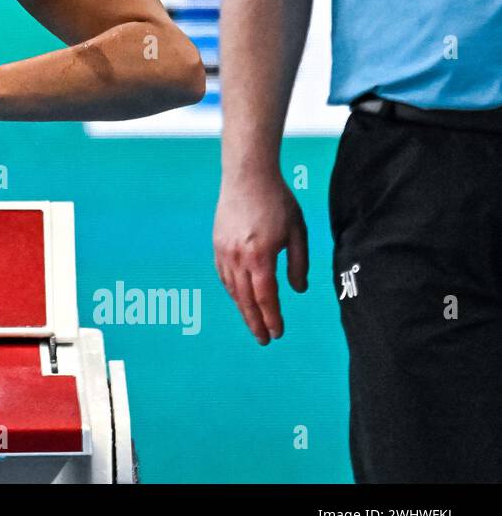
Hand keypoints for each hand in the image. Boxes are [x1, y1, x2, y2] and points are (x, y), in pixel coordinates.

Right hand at [213, 171, 308, 344]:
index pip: (266, 297)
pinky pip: (223, 275)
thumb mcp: (298, 233)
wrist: (247, 176)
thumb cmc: (277, 201)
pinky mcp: (217, 244)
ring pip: (232, 289)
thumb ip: (298, 264)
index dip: (272, 318)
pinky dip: (231, 291)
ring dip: (242, 309)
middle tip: (263, 340)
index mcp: (260, 257)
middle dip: (255, 322)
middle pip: (245, 299)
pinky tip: (239, 297)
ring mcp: (224, 251)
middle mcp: (238, 258)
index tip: (278, 333)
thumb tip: (297, 290)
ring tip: (253, 323)